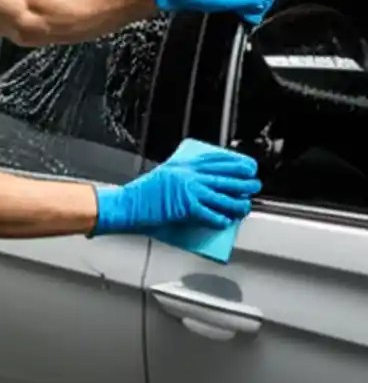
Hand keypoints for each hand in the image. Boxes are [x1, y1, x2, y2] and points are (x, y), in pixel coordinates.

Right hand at [93, 147, 260, 234]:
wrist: (128, 205)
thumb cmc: (142, 193)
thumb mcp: (165, 174)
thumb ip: (184, 176)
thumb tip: (204, 184)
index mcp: (183, 165)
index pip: (216, 160)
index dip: (236, 163)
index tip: (247, 166)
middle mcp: (189, 176)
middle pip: (226, 178)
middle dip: (245, 183)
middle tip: (254, 185)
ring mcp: (189, 192)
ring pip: (224, 198)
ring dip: (238, 204)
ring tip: (244, 206)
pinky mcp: (187, 209)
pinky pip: (212, 215)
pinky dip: (221, 220)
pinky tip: (226, 221)